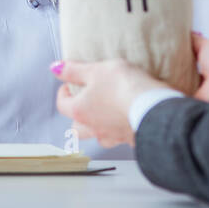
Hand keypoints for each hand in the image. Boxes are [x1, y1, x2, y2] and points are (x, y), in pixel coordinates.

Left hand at [52, 59, 169, 148]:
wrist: (153, 107)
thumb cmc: (124, 87)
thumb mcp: (97, 70)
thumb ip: (74, 70)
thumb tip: (55, 68)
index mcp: (80, 111)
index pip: (62, 105)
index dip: (62, 93)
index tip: (68, 84)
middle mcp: (93, 128)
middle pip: (76, 130)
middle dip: (77, 119)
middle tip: (84, 105)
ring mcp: (112, 136)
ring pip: (98, 137)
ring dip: (98, 127)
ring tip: (107, 113)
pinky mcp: (131, 139)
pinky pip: (120, 137)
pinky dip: (120, 129)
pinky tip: (128, 118)